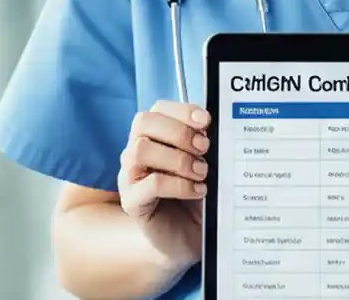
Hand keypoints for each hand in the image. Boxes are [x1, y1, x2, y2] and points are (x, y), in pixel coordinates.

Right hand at [117, 100, 212, 270]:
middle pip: (144, 122)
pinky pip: (149, 184)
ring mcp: (130, 176)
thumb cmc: (197, 196)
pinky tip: (198, 191)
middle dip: (178, 131)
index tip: (207, 121)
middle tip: (205, 148)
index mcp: (154, 136)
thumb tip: (218, 129)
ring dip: (177, 158)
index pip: (159, 108)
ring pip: (140, 150)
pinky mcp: (132, 202)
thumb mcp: (206, 164)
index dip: (182, 110)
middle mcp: (137, 151)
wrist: (188, 239)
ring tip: (202, 172)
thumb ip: (206, 145)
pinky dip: (178, 184)